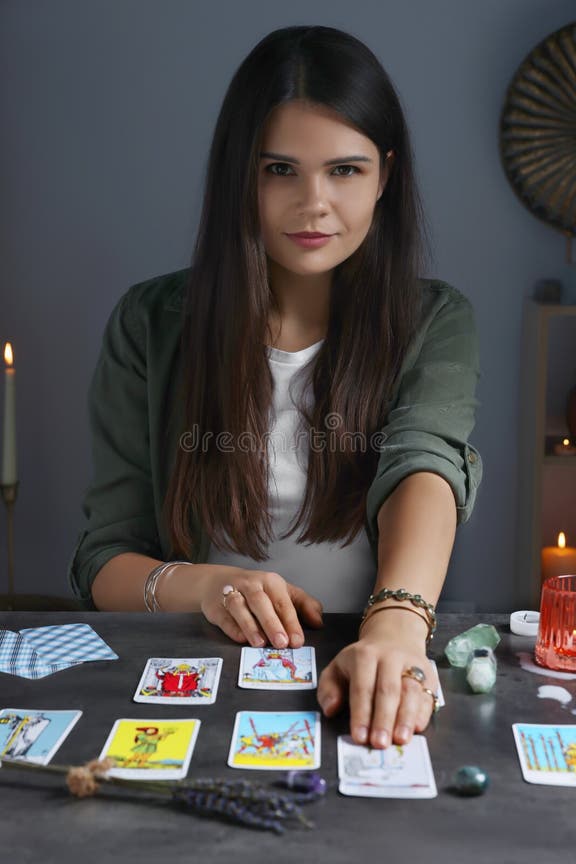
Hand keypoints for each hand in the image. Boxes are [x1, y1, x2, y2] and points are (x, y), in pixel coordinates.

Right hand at [190, 564, 322, 647]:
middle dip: (272, 623)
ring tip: (260, 643)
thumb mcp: (283, 593)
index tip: (298, 641)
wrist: (217, 582)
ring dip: (250, 625)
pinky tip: (240, 639)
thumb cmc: (258, 591)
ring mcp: (231, 593)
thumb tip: (319, 623)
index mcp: (271, 582)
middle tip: (281, 643)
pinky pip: (224, 616)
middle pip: (261, 602)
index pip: (283, 602)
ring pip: (240, 608)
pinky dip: (232, 627)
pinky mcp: (216, 606)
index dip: (291, 622)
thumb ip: (304, 606)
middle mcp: (251, 585)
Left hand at [317, 608, 437, 747]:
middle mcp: (390, 658)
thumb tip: (331, 709)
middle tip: (379, 743)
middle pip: (388, 690)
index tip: (359, 737)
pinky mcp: (429, 676)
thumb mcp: (338, 667)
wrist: (394, 637)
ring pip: (411, 692)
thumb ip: (328, 689)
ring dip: (405, 718)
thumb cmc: (362, 661)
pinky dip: (423, 713)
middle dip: (383, 719)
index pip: (362, 687)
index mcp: (364, 656)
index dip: (361, 713)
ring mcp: (413, 665)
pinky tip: (416, 728)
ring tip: (400, 740)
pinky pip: (427, 695)